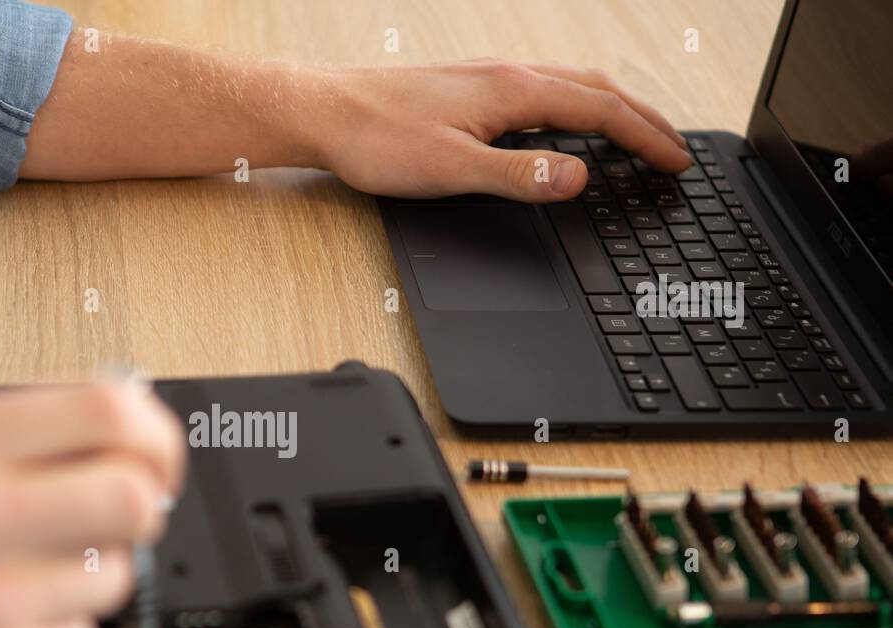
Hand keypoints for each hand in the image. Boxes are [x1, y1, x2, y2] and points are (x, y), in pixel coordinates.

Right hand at [0, 382, 185, 627]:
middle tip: (109, 526)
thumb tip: (123, 418)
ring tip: (15, 592)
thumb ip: (11, 437)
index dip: (154, 435)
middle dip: (139, 512)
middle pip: (135, 493)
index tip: (155, 459)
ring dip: (84, 584)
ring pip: (116, 574)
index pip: (107, 409)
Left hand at [19, 36, 688, 203]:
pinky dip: (577, 106)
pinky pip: (543, 91)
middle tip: (673, 150)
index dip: (646, 140)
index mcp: (514, 91)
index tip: (677, 164)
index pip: (602, 113)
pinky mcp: (467, 90)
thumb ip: (519, 176)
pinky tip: (564, 125)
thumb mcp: (453, 169)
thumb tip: (578, 179)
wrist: (322, 113)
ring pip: (571, 85)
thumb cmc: (376, 140)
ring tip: (636, 135)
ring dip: (613, 109)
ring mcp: (487, 79)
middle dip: (643, 121)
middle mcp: (506, 76)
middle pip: (597, 91)